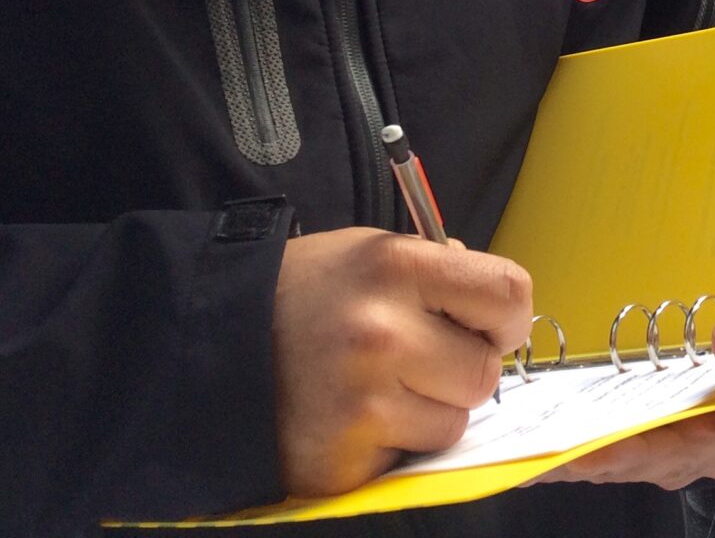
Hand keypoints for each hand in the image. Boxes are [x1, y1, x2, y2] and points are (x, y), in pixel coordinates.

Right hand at [273, 229, 531, 497]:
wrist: (205, 347)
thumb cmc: (304, 295)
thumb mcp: (371, 254)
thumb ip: (439, 272)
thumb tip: (499, 306)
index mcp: (397, 269)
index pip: (508, 294)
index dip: (508, 317)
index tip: (493, 326)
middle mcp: (380, 334)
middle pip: (485, 371)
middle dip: (463, 369)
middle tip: (420, 360)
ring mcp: (359, 403)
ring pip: (453, 423)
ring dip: (429, 413)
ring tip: (378, 390)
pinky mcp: (339, 461)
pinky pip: (410, 460)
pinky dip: (393, 447)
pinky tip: (353, 420)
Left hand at [537, 265, 714, 486]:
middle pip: (683, 456)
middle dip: (639, 445)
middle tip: (599, 432)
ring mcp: (676, 451)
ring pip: (630, 460)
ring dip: (587, 456)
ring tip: (544, 445)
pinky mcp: (636, 443)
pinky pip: (599, 450)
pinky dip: (564, 447)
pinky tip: (524, 438)